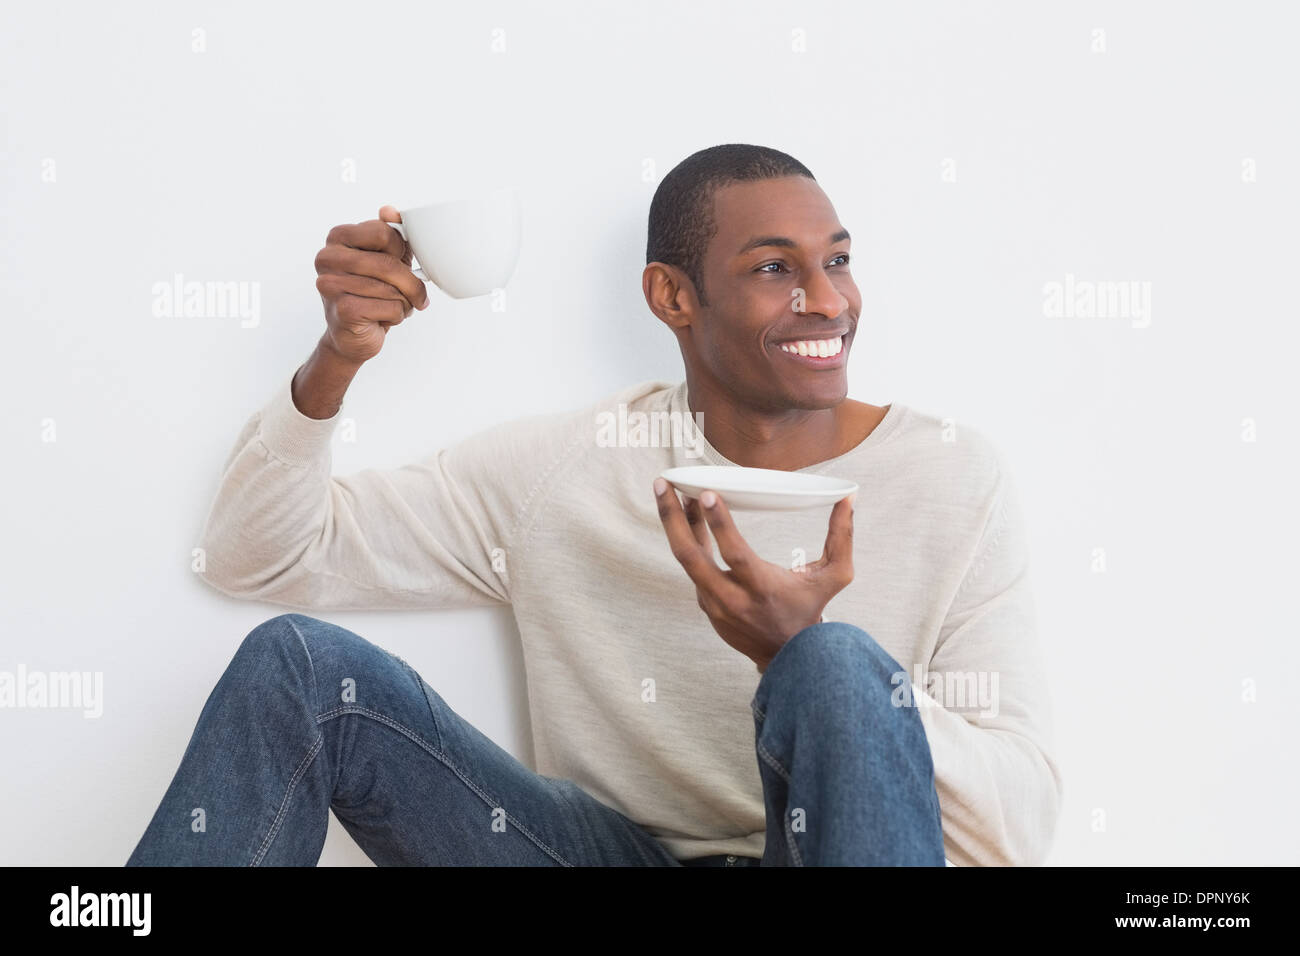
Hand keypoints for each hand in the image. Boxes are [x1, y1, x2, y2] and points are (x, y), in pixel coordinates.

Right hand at [312, 205, 430, 365]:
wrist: (351, 335)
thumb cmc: (371, 293)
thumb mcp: (385, 258)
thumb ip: (390, 233)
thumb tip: (389, 210)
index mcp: (338, 237)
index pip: (384, 232)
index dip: (401, 251)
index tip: (402, 263)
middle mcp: (327, 257)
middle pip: (390, 264)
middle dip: (411, 284)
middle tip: (415, 295)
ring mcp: (331, 283)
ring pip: (393, 289)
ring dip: (403, 303)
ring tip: (391, 306)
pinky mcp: (342, 309)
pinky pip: (390, 308)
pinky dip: (396, 316)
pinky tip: (380, 318)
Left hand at [654, 478, 855, 670]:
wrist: (787, 658)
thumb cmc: (809, 610)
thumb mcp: (834, 577)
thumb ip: (841, 537)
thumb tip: (848, 498)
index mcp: (762, 589)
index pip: (735, 555)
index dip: (720, 524)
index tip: (708, 493)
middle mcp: (732, 598)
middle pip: (691, 557)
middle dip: (672, 517)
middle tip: (663, 484)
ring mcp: (714, 604)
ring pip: (686, 560)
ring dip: (675, 524)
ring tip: (670, 493)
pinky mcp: (706, 606)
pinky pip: (693, 568)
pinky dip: (689, 540)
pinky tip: (688, 516)